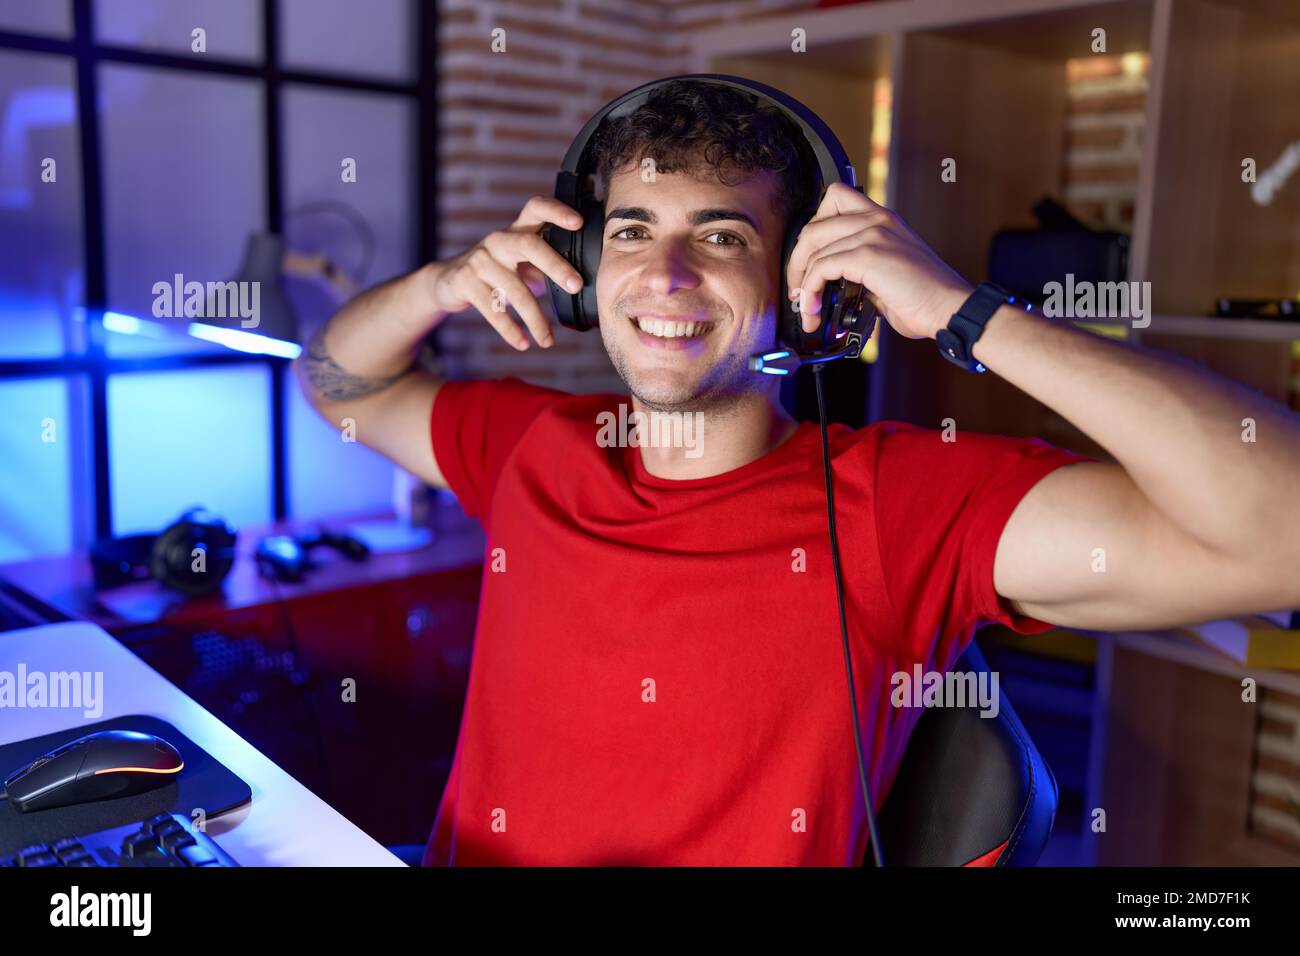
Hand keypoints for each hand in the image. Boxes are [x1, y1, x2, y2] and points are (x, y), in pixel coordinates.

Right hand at [428, 195, 584, 349]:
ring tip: (548, 340)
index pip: (536, 208)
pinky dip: (510, 330)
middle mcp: (497, 240)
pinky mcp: (465, 282)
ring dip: (534, 318)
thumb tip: (584, 283)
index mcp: (516, 230)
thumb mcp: (519, 260)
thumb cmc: (495, 271)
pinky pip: (493, 310)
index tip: (579, 222)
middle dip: (555, 265)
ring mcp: (479, 260)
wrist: (447, 281)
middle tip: (576, 286)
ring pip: (514, 290)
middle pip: (529, 245)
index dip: (557, 211)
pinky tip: (523, 343)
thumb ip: (546, 263)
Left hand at [785, 184, 972, 340]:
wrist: (948, 309)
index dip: (812, 228)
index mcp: (883, 219)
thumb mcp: (887, 273)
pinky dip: (811, 289)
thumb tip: (828, 285)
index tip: (807, 259)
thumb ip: (859, 269)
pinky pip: (821, 266)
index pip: (833, 199)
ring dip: (801, 281)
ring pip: (812, 244)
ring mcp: (874, 234)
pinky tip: (815, 308)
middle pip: (814, 223)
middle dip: (796, 260)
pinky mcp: (869, 255)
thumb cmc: (924, 298)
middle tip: (798, 289)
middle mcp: (877, 219)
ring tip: (806, 307)